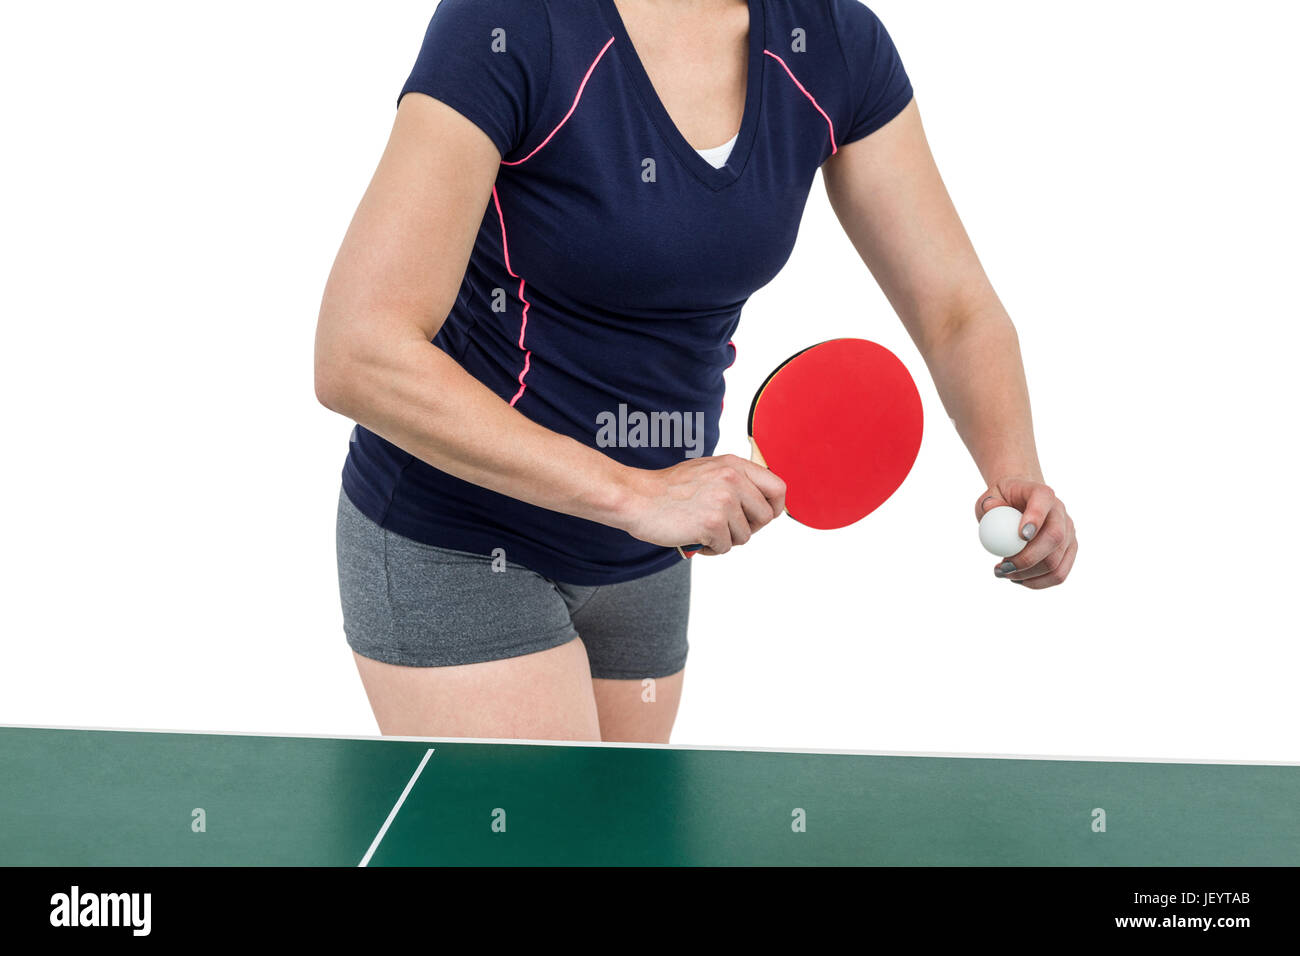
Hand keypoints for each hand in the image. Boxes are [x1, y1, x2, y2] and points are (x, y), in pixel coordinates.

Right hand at [620, 455, 786, 554]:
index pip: (778, 487)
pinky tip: (695, 537)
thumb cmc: (668, 489)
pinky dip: (712, 548)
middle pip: (765, 516)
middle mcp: (733, 480)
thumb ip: (734, 480)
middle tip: (726, 528)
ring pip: (745, 536)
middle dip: (748, 528)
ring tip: (703, 529)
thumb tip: (761, 500)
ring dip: (726, 539)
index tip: (760, 517)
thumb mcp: (707, 471)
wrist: (637, 498)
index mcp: (734, 465)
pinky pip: (726, 547)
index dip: (774, 507)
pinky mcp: (712, 523)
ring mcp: (723, 501)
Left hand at [977, 477, 1076, 588]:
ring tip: (1002, 572)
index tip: (1021, 536)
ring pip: (1056, 562)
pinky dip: (1037, 582)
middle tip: (1002, 568)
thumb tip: (991, 510)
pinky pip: (1059, 574)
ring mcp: (1068, 533)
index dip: (1035, 519)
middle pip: (1054, 538)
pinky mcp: (1069, 551)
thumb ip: (989, 503)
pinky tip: (1017, 579)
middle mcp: (1060, 512)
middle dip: (1028, 559)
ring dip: (1028, 575)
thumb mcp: (990, 496)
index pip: (1043, 502)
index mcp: (1042, 494)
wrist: (1020, 504)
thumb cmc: (1003, 501)